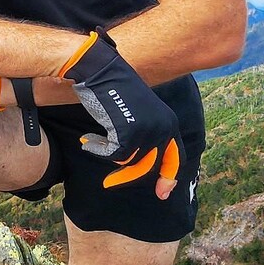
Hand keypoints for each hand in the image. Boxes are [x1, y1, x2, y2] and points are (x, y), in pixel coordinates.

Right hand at [58, 29, 180, 198]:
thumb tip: (140, 162)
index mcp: (170, 122)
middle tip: (108, 185)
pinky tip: (87, 138)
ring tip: (92, 140)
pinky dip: (97, 149)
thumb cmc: (112, 89)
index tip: (162, 194)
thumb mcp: (138, 113)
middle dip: (127, 177)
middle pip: (149, 165)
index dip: (169, 177)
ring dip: (106, 153)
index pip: (176, 157)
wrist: (100, 70)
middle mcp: (164, 127)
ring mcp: (148, 130)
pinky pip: (112, 155)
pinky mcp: (130, 132)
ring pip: (128, 160)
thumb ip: (144, 134)